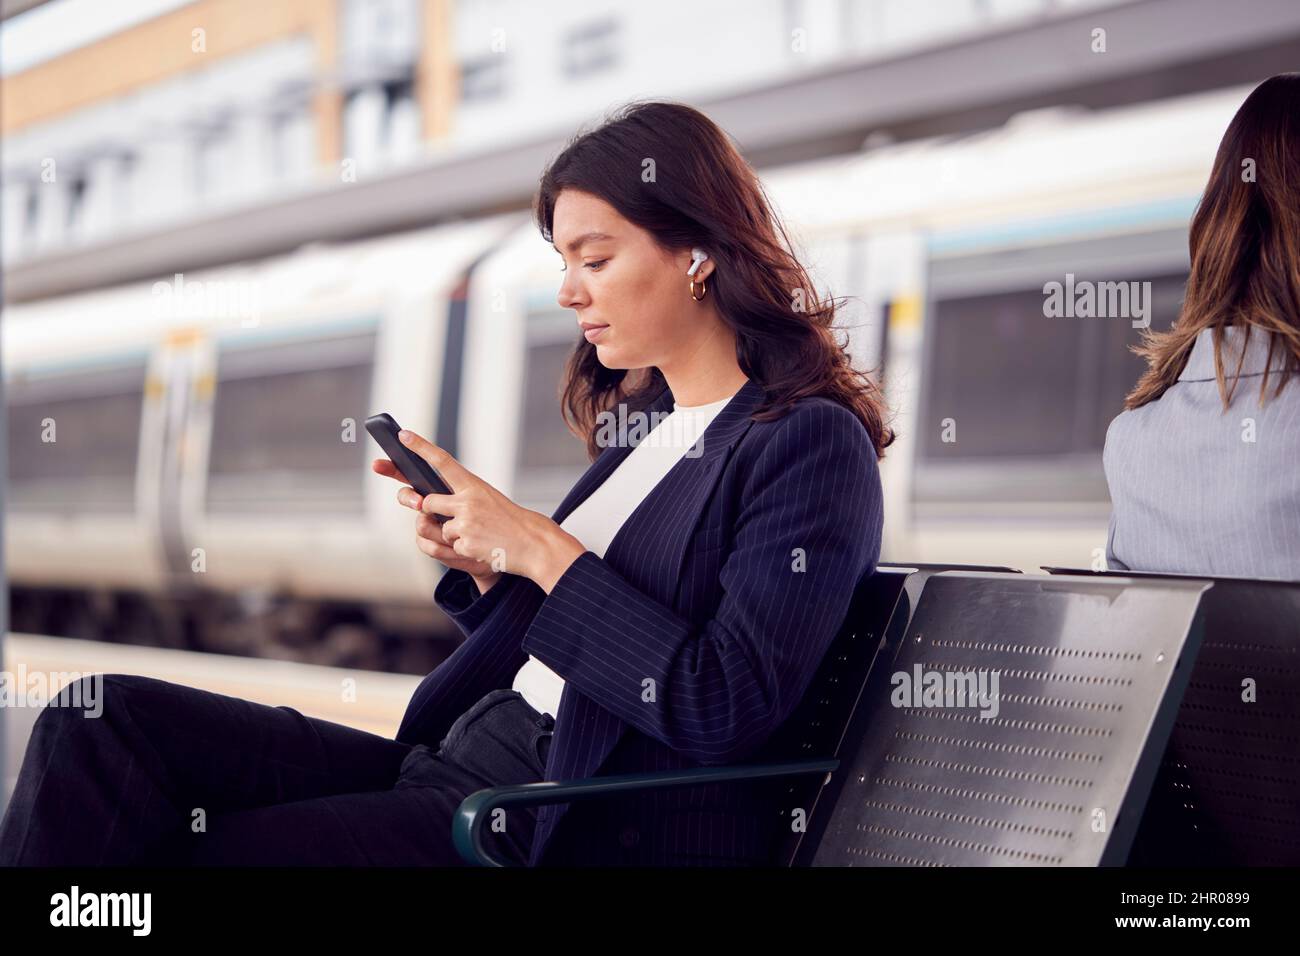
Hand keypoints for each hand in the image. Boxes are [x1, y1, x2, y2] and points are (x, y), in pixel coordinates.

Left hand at [379, 428, 585, 588]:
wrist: (533, 543)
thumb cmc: (511, 520)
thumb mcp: (489, 499)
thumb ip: (462, 497)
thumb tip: (429, 503)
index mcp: (474, 486)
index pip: (442, 461)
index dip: (420, 447)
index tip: (403, 435)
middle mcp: (467, 501)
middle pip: (429, 502)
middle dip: (432, 510)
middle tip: (455, 515)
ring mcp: (465, 523)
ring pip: (441, 528)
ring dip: (456, 534)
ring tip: (481, 534)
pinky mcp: (465, 544)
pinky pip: (452, 547)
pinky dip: (465, 549)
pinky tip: (483, 546)